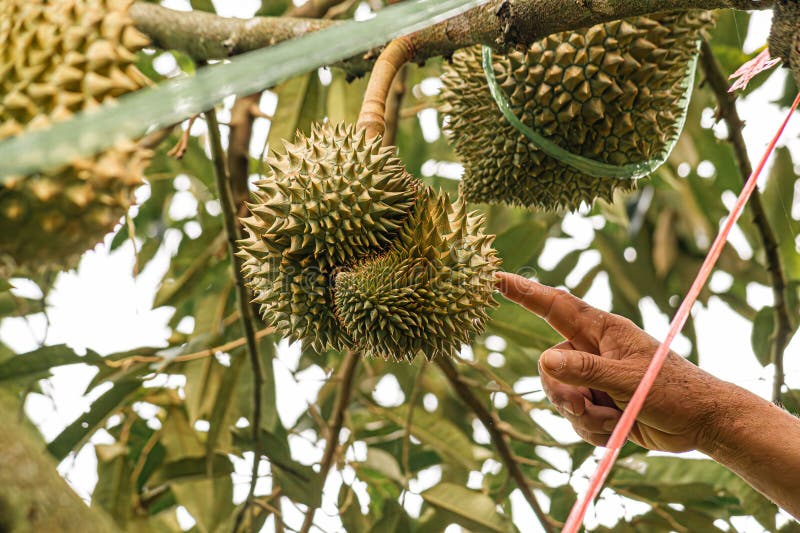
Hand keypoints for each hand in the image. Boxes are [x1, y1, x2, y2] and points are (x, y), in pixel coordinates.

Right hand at [495, 272, 726, 452]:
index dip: (523, 291)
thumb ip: (586, 370)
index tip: (494, 277)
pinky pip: (575, 420)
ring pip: (560, 398)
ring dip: (584, 417)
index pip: (554, 305)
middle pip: (550, 369)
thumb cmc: (674, 391)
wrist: (700, 424)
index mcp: (601, 331)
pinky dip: (593, 431)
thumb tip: (545, 361)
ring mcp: (594, 379)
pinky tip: (619, 430)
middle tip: (587, 407)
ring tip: (615, 420)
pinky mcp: (598, 404)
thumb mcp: (629, 380)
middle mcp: (592, 351)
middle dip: (563, 395)